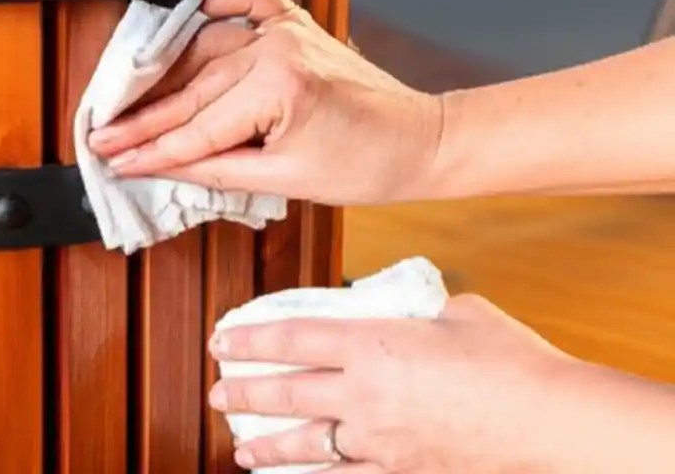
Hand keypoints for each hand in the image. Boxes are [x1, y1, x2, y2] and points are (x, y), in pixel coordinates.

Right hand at [86, 0, 443, 204]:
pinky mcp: (297, 26)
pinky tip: (192, 11)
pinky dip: (218, 2)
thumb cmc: (366, 165)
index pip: (197, 127)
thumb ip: (217, 169)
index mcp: (277, 90)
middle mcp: (276, 50)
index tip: (113, 160)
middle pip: (193, 89)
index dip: (151, 149)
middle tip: (103, 135)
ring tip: (129, 93)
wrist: (420, 141)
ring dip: (166, 72)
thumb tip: (165, 168)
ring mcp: (286, 33)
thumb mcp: (284, 179)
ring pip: (206, 49)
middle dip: (144, 119)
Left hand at [207, 294, 580, 472]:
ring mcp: (378, 440)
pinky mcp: (399, 473)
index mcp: (371, 344)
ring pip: (305, 444)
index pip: (291, 338)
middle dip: (243, 393)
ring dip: (266, 445)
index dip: (250, 339)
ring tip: (241, 448)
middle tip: (217, 392)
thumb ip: (418, 309)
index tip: (221, 340)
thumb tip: (405, 309)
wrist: (549, 422)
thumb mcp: (458, 311)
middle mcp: (363, 394)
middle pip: (286, 394)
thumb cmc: (510, 360)